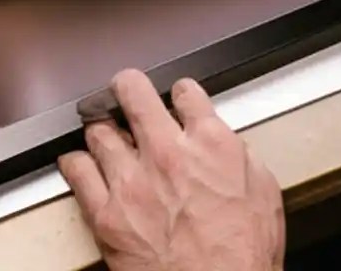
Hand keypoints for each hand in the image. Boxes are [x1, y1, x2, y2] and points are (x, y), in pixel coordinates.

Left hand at [58, 70, 284, 270]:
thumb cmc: (243, 256)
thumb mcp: (264, 192)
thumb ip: (238, 157)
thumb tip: (224, 144)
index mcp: (210, 144)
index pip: (185, 93)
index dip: (180, 92)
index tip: (177, 97)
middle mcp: (167, 154)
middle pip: (133, 94)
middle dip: (127, 87)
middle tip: (124, 89)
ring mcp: (132, 182)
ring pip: (99, 131)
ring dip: (103, 130)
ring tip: (106, 135)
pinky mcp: (107, 214)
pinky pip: (78, 171)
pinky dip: (77, 163)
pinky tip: (81, 163)